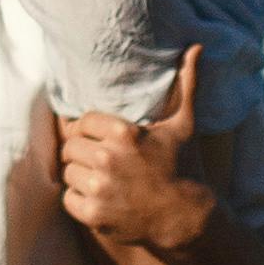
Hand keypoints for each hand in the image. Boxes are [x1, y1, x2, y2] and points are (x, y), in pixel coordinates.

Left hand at [56, 40, 221, 264]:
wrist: (187, 218)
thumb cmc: (183, 167)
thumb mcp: (183, 125)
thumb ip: (186, 84)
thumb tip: (196, 46)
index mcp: (123, 132)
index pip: (81, 122)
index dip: (88, 131)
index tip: (99, 139)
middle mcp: (108, 158)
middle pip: (70, 146)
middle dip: (82, 152)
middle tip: (98, 160)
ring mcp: (100, 188)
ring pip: (67, 171)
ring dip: (79, 175)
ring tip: (98, 177)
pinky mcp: (94, 214)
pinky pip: (68, 199)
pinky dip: (79, 200)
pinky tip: (98, 197)